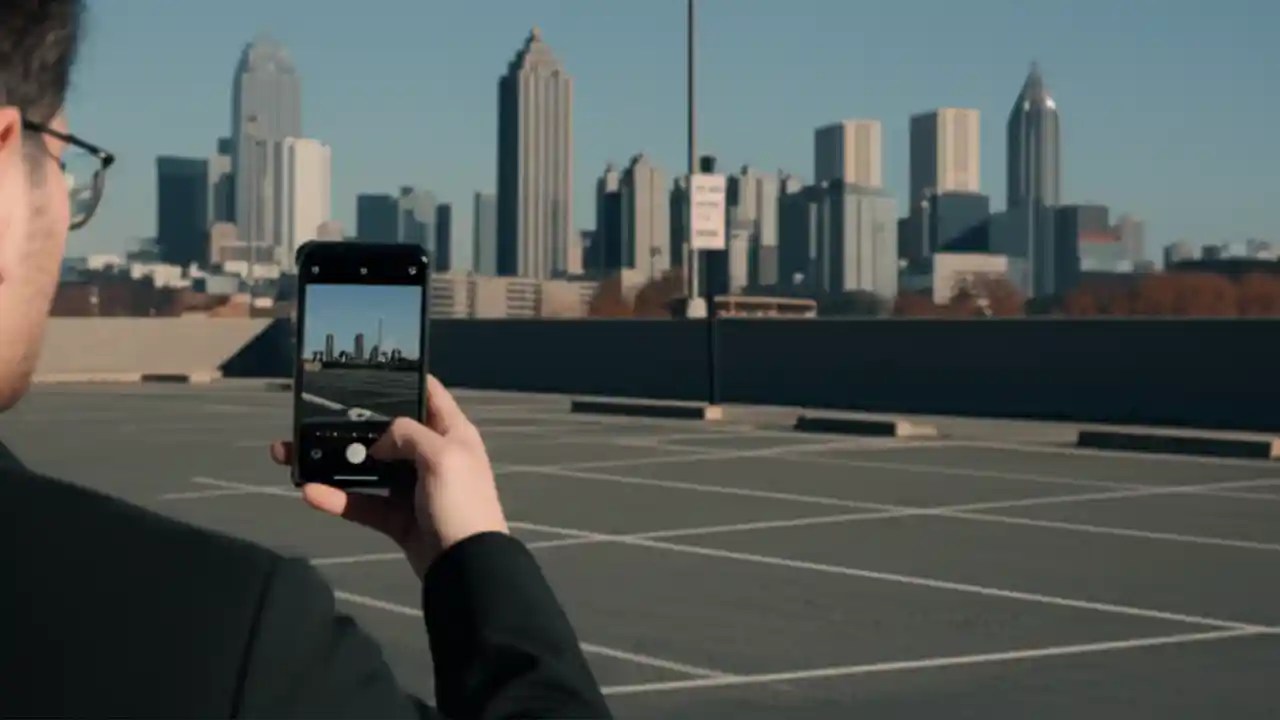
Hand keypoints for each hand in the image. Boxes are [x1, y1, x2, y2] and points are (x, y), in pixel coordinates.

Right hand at [271, 375, 508, 577]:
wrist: (466, 566)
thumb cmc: (461, 501)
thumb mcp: (441, 456)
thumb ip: (406, 435)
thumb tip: (377, 442)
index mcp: (452, 433)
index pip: (428, 394)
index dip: (402, 379)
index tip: (366, 371)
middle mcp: (431, 455)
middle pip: (387, 433)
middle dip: (351, 425)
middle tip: (312, 416)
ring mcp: (412, 488)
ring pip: (367, 469)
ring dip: (333, 462)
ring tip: (293, 454)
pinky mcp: (396, 517)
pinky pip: (362, 503)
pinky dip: (337, 498)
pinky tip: (309, 491)